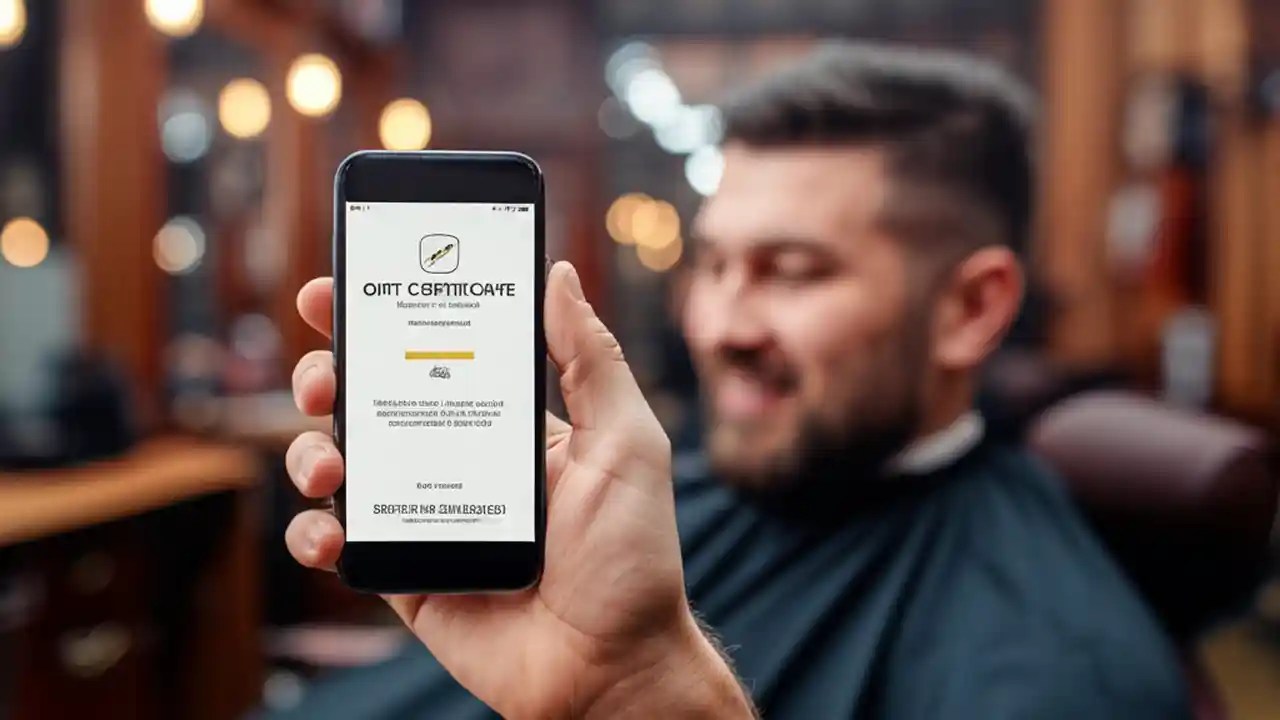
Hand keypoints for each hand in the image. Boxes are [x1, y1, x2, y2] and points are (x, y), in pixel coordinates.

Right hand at [285, 262, 753, 717]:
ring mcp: (426, 517)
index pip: (433, 356)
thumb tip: (561, 274)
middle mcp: (458, 462)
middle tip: (325, 378)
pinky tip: (333, 529)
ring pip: (343, 466)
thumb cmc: (633, 555)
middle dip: (330, 378)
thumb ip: (590, 359)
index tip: (335, 291)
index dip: (382, 320)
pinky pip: (340, 543)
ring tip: (328, 463)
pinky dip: (316, 532)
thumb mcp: (626, 442)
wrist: (613, 666)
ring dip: (312, 451)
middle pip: (372, 402)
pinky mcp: (403, 575)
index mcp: (505, 424)